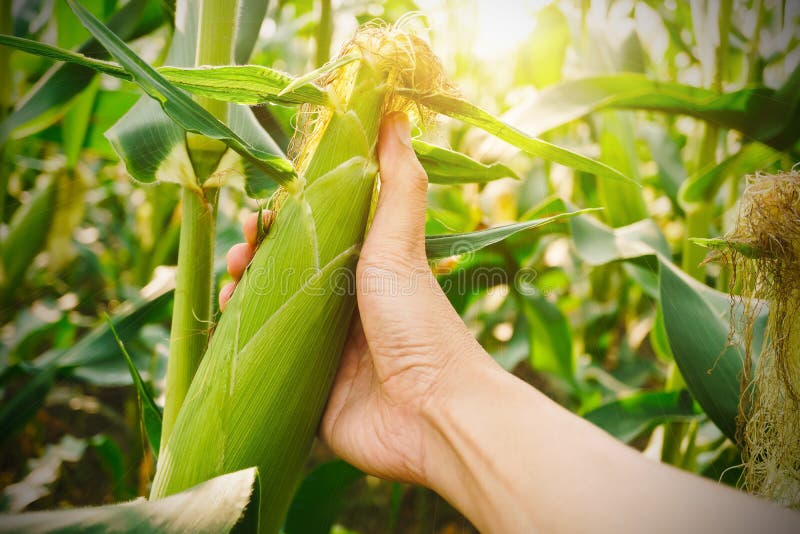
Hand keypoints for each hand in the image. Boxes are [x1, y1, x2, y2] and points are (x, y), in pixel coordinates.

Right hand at [221, 112, 494, 485]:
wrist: (433, 413)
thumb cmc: (420, 324)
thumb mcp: (401, 245)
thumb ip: (398, 184)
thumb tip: (395, 117)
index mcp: (365, 276)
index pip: (310, 242)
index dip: (280, 228)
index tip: (258, 218)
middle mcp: (342, 313)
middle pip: (283, 279)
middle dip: (253, 262)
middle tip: (239, 255)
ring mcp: (324, 356)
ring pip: (268, 320)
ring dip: (241, 300)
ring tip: (229, 287)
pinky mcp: (309, 396)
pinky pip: (264, 368)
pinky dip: (240, 349)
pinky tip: (224, 332)